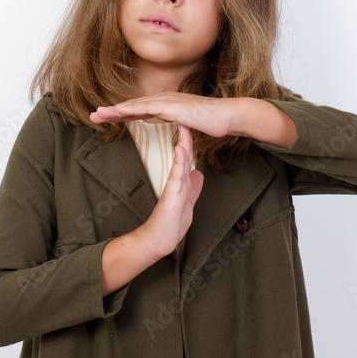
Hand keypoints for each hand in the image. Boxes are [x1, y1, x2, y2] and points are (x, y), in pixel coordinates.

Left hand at [90, 91, 238, 137]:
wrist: (227, 116)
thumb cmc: (212, 121)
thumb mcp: (185, 122)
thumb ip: (170, 119)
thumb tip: (156, 119)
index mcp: (166, 105)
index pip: (138, 110)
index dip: (121, 114)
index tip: (106, 118)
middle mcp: (164, 100)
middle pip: (132, 106)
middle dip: (112, 111)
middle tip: (93, 115)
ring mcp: (168, 101)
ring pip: (136, 105)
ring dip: (116, 110)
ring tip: (99, 114)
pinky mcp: (173, 106)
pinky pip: (148, 108)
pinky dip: (132, 109)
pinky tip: (119, 111)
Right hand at [134, 123, 204, 259]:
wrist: (158, 241)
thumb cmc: (171, 224)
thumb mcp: (188, 203)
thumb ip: (193, 189)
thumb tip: (198, 174)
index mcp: (181, 182)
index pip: (187, 157)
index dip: (192, 142)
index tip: (194, 126)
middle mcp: (176, 181)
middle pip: (184, 154)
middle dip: (187, 136)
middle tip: (188, 116)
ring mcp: (173, 187)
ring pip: (180, 161)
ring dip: (183, 143)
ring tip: (185, 126)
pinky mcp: (171, 195)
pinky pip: (177, 175)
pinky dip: (180, 161)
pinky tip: (181, 148)